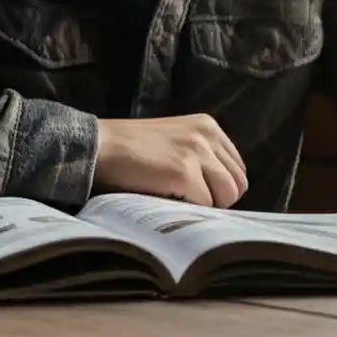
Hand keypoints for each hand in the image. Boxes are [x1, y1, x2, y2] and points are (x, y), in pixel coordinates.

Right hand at [94, 114, 247, 207]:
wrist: (99, 146)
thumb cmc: (131, 150)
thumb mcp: (175, 140)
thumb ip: (202, 157)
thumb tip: (225, 192)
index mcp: (208, 126)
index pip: (238, 168)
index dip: (221, 187)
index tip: (199, 194)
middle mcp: (207, 135)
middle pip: (238, 184)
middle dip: (218, 200)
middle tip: (190, 202)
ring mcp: (196, 152)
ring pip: (227, 196)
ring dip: (206, 206)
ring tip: (179, 200)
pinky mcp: (183, 172)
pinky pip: (204, 205)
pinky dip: (188, 210)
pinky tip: (167, 200)